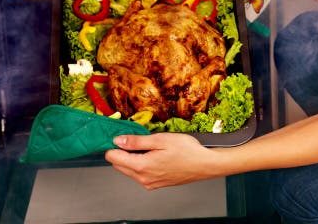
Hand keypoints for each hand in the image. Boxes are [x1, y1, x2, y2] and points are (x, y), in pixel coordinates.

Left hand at [105, 133, 222, 189]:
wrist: (204, 165)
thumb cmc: (187, 150)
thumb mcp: (160, 139)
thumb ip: (137, 141)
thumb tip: (118, 141)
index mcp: (142, 167)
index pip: (113, 158)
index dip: (113, 145)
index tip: (118, 135)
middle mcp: (143, 178)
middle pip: (118, 165)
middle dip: (121, 151)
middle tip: (132, 137)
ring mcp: (149, 183)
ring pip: (129, 170)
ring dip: (131, 157)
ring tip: (146, 144)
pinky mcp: (156, 184)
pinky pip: (139, 174)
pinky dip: (140, 163)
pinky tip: (153, 154)